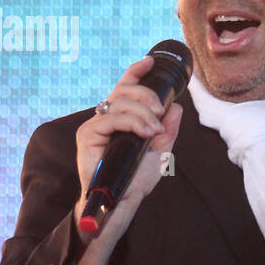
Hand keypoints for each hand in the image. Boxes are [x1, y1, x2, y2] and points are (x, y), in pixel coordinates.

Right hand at [73, 55, 181, 264]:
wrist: (121, 203)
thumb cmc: (135, 181)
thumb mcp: (160, 153)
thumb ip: (168, 130)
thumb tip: (176, 107)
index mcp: (120, 119)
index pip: (124, 87)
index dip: (135, 71)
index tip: (150, 61)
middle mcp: (105, 119)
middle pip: (124, 89)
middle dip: (147, 95)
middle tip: (160, 114)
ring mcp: (95, 126)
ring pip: (120, 101)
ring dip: (143, 112)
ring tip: (154, 130)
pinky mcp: (88, 135)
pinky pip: (112, 117)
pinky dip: (133, 122)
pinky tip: (146, 133)